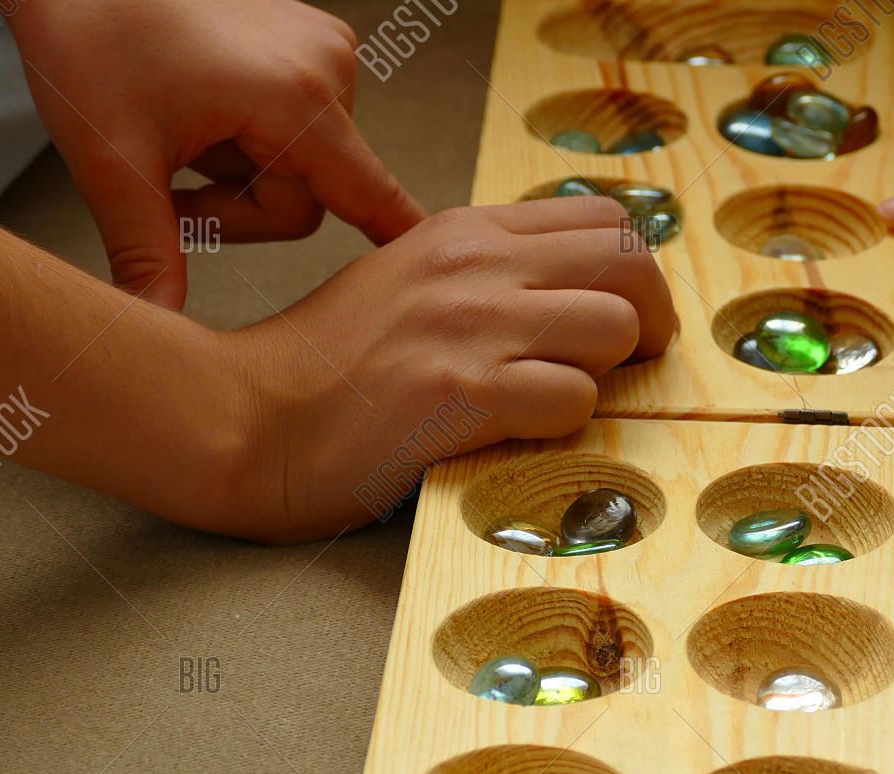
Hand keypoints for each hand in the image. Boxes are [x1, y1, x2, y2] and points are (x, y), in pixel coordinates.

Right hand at [0, 198, 673, 542]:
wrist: (243, 418)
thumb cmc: (322, 368)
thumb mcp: (406, 283)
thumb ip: (486, 275)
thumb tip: (571, 295)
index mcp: (464, 232)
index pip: (601, 219)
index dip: (634, 273)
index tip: (629, 316)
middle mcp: (474, 265)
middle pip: (629, 262)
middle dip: (650, 321)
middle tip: (633, 366)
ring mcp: (468, 325)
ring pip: (614, 329)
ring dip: (605, 376)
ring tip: (559, 401)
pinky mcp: (460, 392)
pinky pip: (573, 400)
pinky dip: (565, 427)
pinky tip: (521, 434)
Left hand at [8, 0, 424, 308]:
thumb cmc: (87, 27)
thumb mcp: (111, 158)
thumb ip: (146, 250)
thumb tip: (154, 323)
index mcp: (296, 99)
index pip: (371, 197)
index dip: (403, 244)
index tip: (448, 278)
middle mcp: (327, 68)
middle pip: (309, 197)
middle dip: (239, 206)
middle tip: (171, 183)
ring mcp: (320, 50)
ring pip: (302, 165)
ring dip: (241, 170)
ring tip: (182, 131)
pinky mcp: (307, 42)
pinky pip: (298, 124)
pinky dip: (249, 133)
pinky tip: (202, 106)